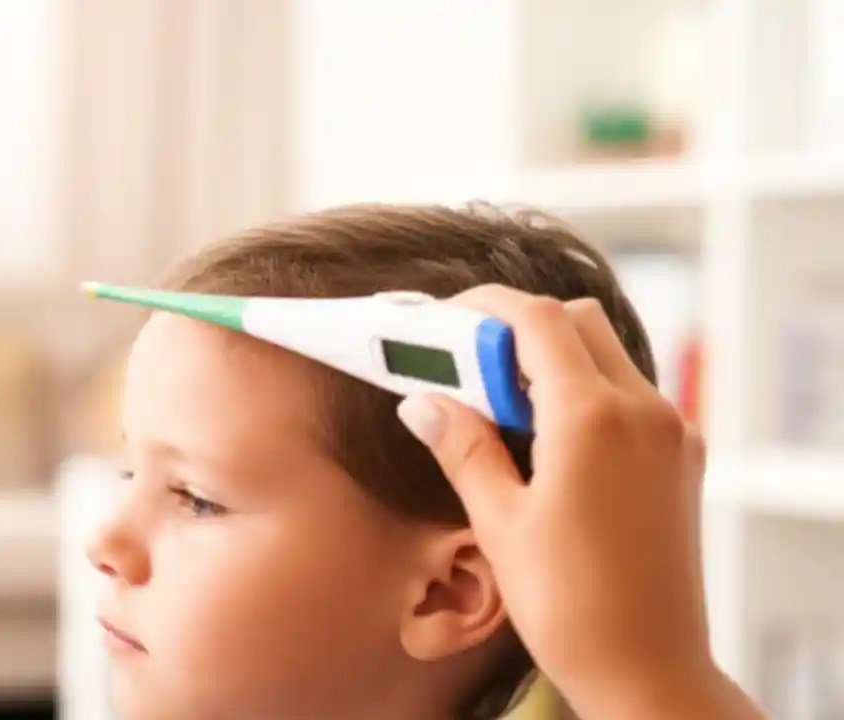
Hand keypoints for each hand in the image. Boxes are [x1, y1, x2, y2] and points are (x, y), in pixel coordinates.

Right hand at [397, 285, 762, 719]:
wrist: (649, 669)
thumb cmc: (571, 607)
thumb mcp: (499, 523)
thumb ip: (462, 447)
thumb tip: (422, 402)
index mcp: (592, 419)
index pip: (537, 320)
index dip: (485, 309)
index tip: (445, 322)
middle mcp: (643, 412)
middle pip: (577, 321)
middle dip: (517, 327)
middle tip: (467, 367)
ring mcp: (670, 432)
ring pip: (607, 353)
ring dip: (552, 358)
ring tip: (500, 407)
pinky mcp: (681, 456)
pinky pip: (629, 393)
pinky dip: (584, 390)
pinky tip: (546, 438)